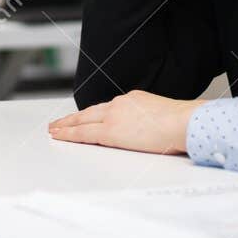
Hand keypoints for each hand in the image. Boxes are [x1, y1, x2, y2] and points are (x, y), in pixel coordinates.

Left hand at [47, 90, 203, 154]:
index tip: (84, 118)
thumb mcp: (163, 115)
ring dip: (67, 126)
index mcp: (133, 100)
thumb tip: (151, 131)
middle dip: (72, 118)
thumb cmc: (182, 123)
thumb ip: (149, 120)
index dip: (92, 115)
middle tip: (58, 123)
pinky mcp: (111, 132)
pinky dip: (70, 134)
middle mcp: (120, 105)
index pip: (107, 109)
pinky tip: (60, 136)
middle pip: (89, 112)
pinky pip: (84, 134)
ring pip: (83, 121)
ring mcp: (114, 116)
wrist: (183, 122)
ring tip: (54, 130)